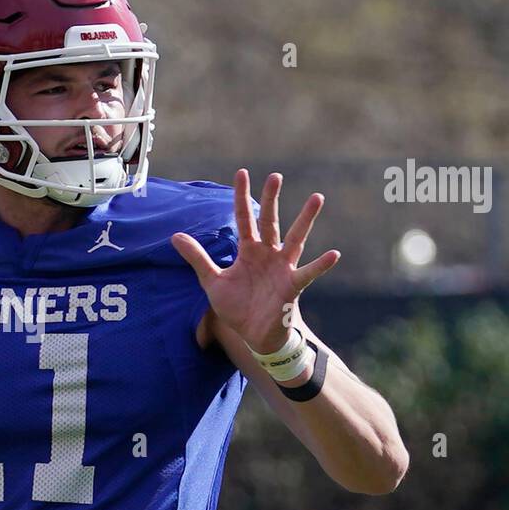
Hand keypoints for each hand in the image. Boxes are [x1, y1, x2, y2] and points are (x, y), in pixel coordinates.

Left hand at [171, 169, 339, 352]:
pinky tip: (333, 254)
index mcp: (248, 251)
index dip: (242, 197)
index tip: (242, 173)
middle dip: (272, 199)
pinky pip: (308, 273)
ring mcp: (282, 268)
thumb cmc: (237, 307)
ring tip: (316, 198)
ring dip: (305, 219)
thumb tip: (175, 236)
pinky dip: (320, 265)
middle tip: (275, 176)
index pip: (245, 218)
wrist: (253, 336)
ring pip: (296, 239)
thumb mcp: (212, 281)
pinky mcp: (292, 287)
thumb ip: (197, 258)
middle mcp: (268, 254)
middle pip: (270, 222)